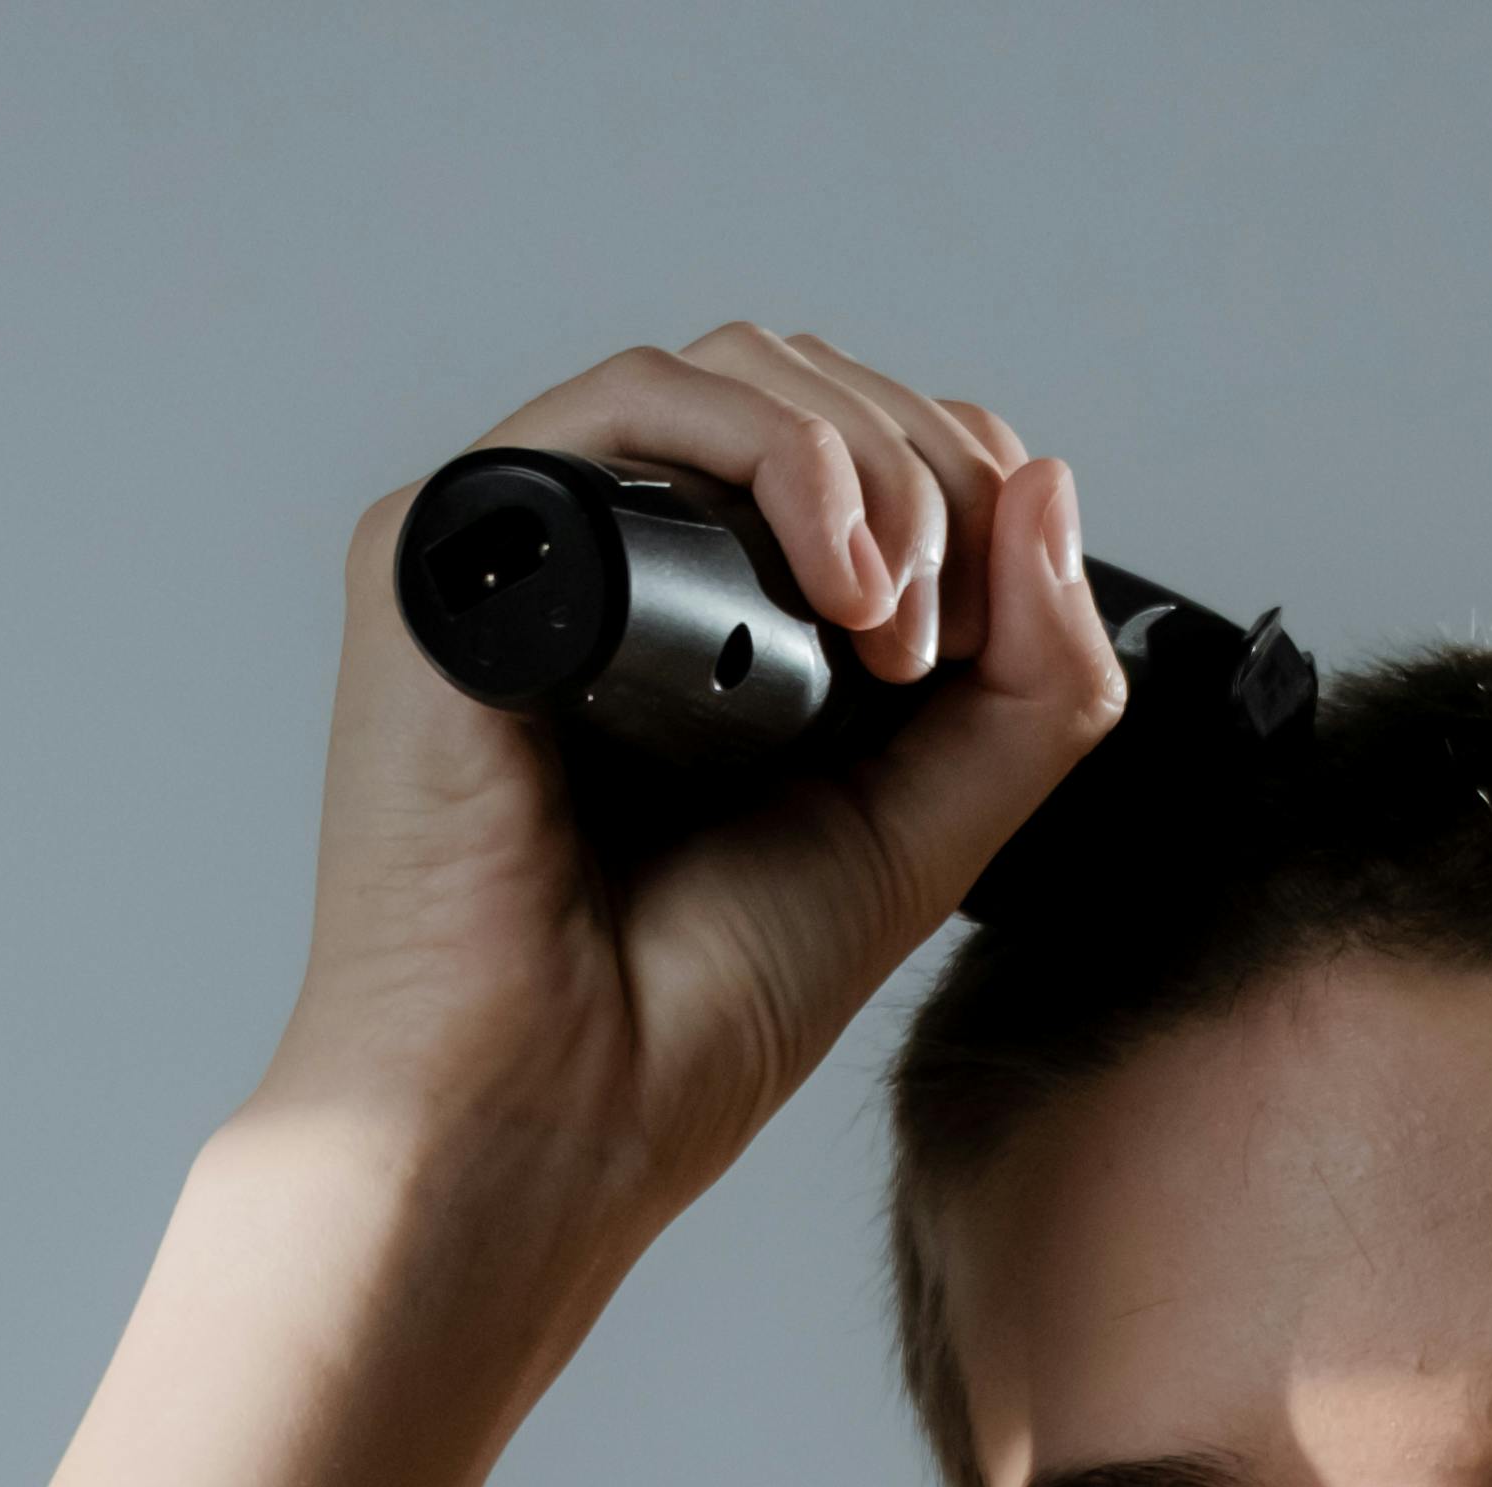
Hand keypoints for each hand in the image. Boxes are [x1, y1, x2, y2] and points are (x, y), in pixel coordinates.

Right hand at [248, 326, 1123, 1291]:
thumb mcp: (928, 822)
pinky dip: (774, 456)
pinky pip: (627, 402)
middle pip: (812, 389)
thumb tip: (1047, 478)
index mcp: (710, 616)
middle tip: (951, 639)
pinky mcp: (444, 545)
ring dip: (873, 465)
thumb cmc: (695, 1006)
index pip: (864, 450)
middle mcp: (611, 560)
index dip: (970, 490)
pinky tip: (837, 585)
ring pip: (735, 372)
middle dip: (936, 477)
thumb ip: (1030, 674)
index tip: (1010, 626)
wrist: (555, 1108)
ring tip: (896, 627)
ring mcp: (525, 542)